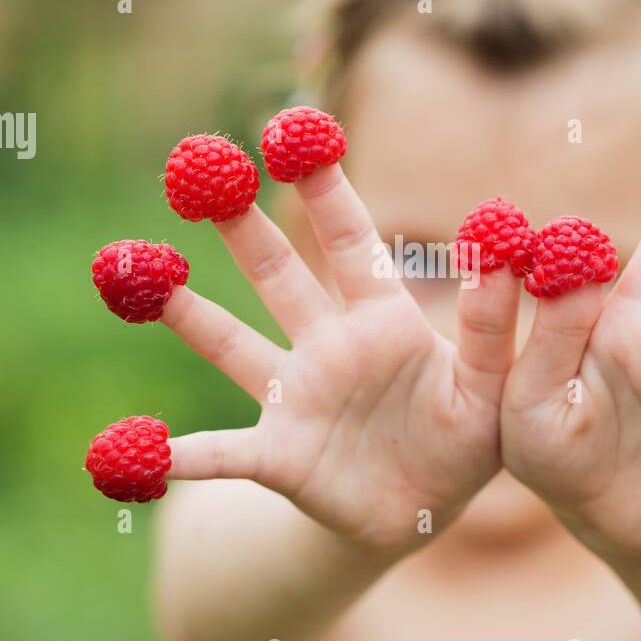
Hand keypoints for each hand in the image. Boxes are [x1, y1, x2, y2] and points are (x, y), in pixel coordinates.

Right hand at [159, 164, 517, 555]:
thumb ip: (493, 326)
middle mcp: (327, 345)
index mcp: (383, 319)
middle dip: (240, 222)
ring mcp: (295, 397)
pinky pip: (219, 454)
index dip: (324, 188)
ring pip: (229, 344)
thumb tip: (512, 247)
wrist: (426, 510)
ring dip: (183, 311)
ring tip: (128, 269)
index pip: (350, 241)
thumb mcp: (489, 387)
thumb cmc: (465, 436)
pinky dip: (174, 456)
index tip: (295, 130)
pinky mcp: (278, 456)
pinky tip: (127, 452)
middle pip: (277, 272)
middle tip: (195, 166)